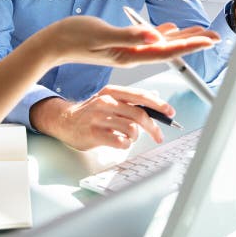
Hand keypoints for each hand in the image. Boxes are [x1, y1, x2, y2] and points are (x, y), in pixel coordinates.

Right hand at [32, 85, 174, 150]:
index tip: (170, 112)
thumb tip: (156, 98)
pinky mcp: (94, 134)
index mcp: (112, 92)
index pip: (141, 96)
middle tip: (158, 135)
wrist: (65, 121)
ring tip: (129, 137)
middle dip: (153, 127)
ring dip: (135, 136)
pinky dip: (125, 144)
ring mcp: (99, 118)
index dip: (158, 105)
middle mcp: (106, 102)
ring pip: (131, 129)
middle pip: (139, 114)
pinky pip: (120, 141)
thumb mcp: (110, 99)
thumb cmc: (91, 111)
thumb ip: (131, 98)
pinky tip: (120, 142)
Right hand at [42, 16, 219, 66]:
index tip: (208, 40)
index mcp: (129, 54)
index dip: (189, 45)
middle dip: (193, 43)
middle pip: (169, 49)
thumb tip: (155, 36)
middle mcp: (131, 53)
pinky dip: (163, 34)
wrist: (52, 44)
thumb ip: (128, 35)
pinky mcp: (120, 43)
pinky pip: (148, 39)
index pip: (166, 50)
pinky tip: (171, 29)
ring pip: (161, 44)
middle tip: (214, 37)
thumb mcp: (101, 34)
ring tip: (200, 33)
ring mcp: (126, 49)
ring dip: (181, 39)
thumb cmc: (72, 37)